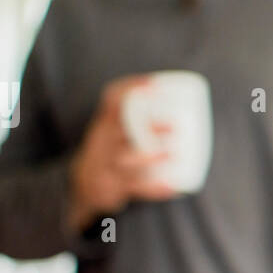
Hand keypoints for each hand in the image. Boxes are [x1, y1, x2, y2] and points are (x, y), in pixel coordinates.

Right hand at [67, 75, 178, 231]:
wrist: (83, 183)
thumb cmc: (111, 150)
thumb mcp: (115, 128)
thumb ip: (140, 117)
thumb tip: (189, 111)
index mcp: (105, 122)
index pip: (111, 99)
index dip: (131, 88)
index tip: (153, 85)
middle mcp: (102, 140)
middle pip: (120, 131)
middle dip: (148, 127)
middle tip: (175, 125)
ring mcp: (105, 165)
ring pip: (124, 161)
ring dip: (150, 158)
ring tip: (174, 154)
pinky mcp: (110, 187)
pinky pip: (132, 188)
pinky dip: (154, 188)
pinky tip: (173, 186)